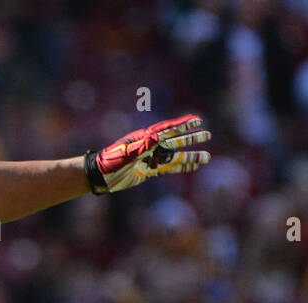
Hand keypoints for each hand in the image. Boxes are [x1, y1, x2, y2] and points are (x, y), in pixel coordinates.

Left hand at [87, 114, 210, 193]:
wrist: (99, 176)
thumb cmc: (111, 161)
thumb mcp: (126, 153)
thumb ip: (143, 146)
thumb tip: (159, 137)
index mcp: (145, 139)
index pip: (167, 129)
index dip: (182, 125)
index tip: (197, 120)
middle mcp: (150, 147)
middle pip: (175, 141)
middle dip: (191, 139)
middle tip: (208, 135)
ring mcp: (150, 159)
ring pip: (174, 157)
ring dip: (190, 156)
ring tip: (207, 157)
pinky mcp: (148, 171)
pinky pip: (167, 169)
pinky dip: (180, 168)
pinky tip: (192, 167)